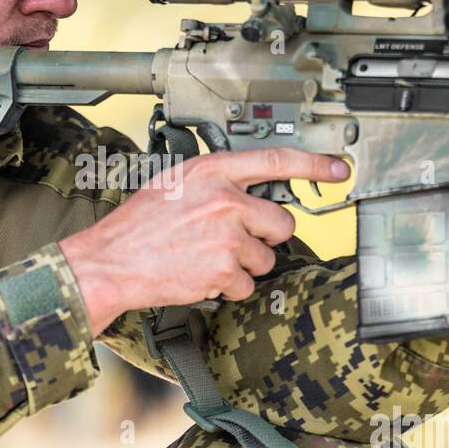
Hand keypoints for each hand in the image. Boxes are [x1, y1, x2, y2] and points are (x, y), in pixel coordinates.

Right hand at [59, 147, 348, 337]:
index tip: (338, 169)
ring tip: (206, 258)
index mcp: (212, 171)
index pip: (276, 160)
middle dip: (265, 236)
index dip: (314, 164)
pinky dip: (226, 287)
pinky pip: (246, 284)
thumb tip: (249, 191)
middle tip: (233, 240)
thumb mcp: (176, 183)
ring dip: (242, 265)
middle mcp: (224, 200)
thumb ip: (216, 182)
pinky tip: (199, 275)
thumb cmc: (138, 225)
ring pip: (265, 258)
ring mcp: (226, 235)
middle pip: (281, 222)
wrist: (110, 261)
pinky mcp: (224, 270)